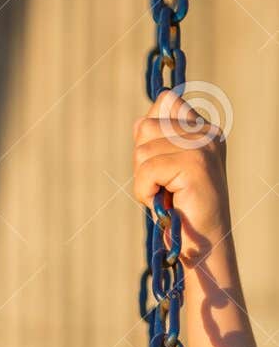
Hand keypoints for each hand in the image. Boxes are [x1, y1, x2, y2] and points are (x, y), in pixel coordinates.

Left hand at [132, 87, 230, 262]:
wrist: (203, 245)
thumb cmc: (181, 211)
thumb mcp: (165, 169)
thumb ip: (156, 141)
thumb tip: (139, 122)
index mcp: (203, 129)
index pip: (166, 100)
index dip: (150, 132)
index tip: (162, 164)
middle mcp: (207, 133)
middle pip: (146, 125)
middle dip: (142, 160)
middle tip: (161, 185)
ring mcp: (203, 147)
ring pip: (143, 149)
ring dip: (143, 180)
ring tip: (165, 195)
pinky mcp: (195, 165)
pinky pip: (147, 170)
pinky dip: (145, 192)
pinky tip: (164, 203)